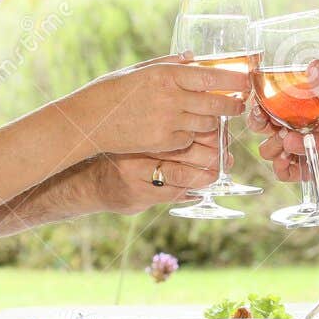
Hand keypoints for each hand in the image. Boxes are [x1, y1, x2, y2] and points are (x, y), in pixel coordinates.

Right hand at [66, 61, 246, 154]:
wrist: (89, 120)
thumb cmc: (111, 91)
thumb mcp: (138, 70)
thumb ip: (168, 63)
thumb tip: (193, 57)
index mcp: (166, 75)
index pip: (211, 76)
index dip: (234, 80)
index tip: (246, 80)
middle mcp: (171, 98)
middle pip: (216, 103)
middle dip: (232, 105)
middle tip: (239, 105)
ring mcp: (168, 122)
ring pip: (206, 124)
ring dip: (210, 120)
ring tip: (205, 116)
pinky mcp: (164, 142)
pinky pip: (188, 139)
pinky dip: (189, 135)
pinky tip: (180, 129)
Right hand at [85, 136, 222, 213]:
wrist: (93, 182)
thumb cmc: (124, 156)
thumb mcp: (142, 136)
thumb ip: (170, 129)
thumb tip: (212, 126)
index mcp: (145, 126)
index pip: (186, 125)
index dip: (209, 131)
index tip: (222, 137)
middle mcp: (140, 147)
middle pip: (188, 149)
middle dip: (213, 157)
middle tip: (224, 161)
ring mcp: (137, 172)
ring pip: (182, 174)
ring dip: (204, 177)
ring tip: (214, 177)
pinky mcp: (137, 193)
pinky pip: (172, 193)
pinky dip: (189, 192)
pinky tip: (197, 191)